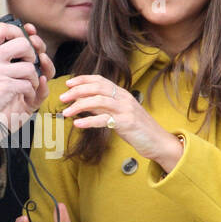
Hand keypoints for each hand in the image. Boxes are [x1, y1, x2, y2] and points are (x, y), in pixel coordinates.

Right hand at [0, 22, 54, 162]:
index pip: (2, 29)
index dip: (15, 32)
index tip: (19, 39)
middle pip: (22, 45)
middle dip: (30, 54)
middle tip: (28, 62)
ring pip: (29, 67)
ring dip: (33, 76)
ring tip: (29, 82)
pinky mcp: (6, 88)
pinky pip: (27, 85)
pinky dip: (29, 90)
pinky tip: (24, 93)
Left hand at [59, 74, 182, 171]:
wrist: (158, 141)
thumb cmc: (138, 128)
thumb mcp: (120, 113)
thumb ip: (104, 107)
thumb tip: (84, 102)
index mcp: (122, 93)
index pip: (100, 80)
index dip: (83, 80)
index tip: (68, 83)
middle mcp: (124, 98)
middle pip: (97, 88)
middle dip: (77, 91)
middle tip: (62, 98)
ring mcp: (125, 110)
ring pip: (98, 101)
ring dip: (79, 105)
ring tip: (66, 112)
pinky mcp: (126, 123)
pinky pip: (103, 119)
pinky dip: (88, 121)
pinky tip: (77, 124)